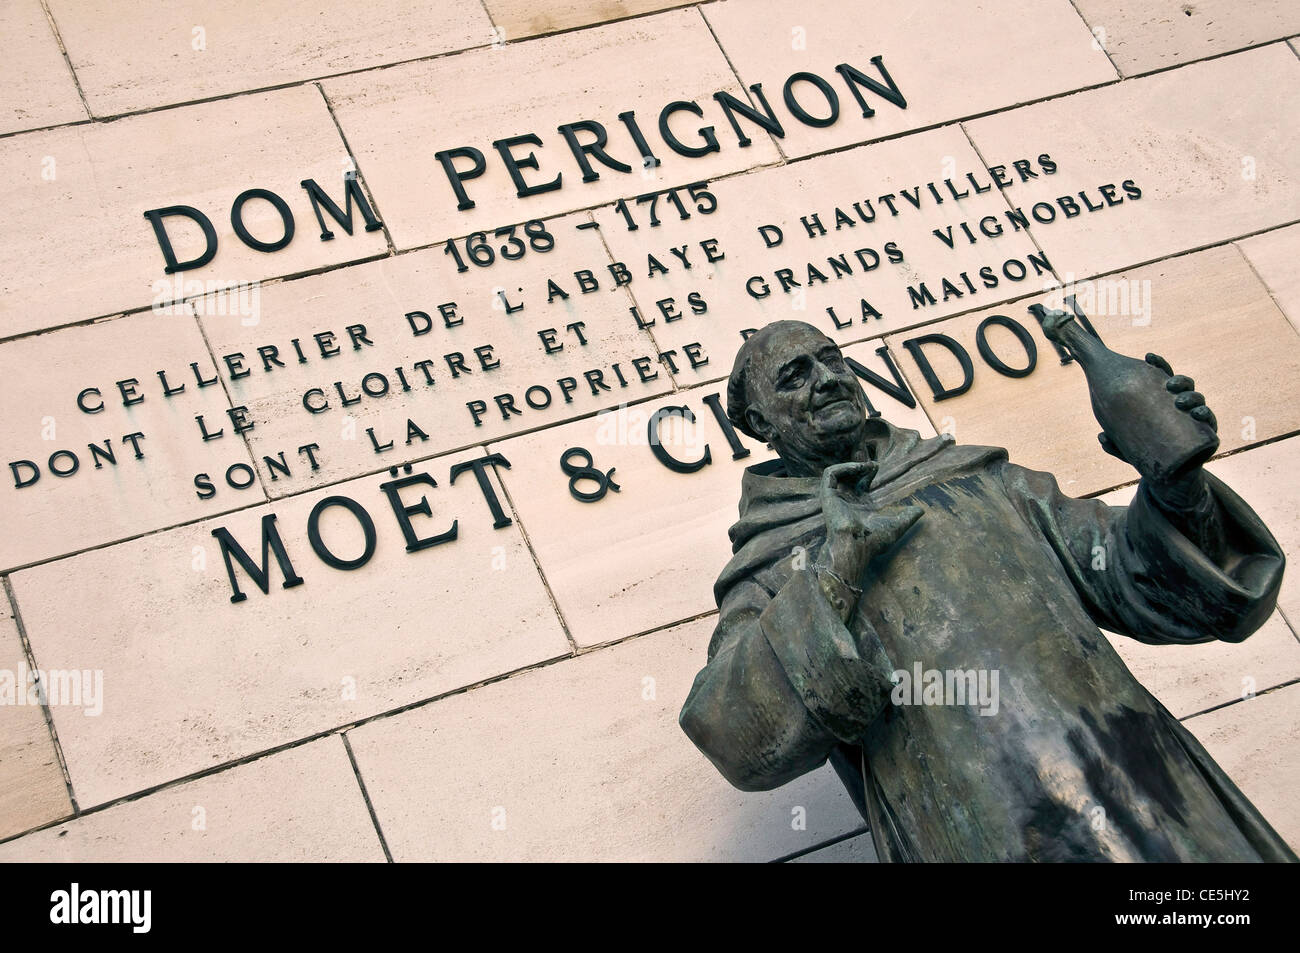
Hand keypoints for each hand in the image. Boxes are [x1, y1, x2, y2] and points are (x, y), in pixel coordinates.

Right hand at [817, 461, 923, 584]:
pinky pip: (829, 474)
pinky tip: (856, 468)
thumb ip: (908, 517)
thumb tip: (921, 511)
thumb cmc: (873, 541)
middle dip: (859, 466)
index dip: (867, 472)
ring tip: (864, 466)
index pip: (860, 483)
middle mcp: (845, 501)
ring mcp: (835, 498)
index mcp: (858, 506)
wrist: (856, 546)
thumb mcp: (896, 525)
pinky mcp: (827, 495)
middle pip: (849, 476)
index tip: (877, 466)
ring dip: (850, 466)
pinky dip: (842, 467)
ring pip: (837, 473)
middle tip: (872, 464)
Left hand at [1098, 353, 1218, 506]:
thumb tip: (1102, 437)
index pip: (1162, 377)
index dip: (1158, 365)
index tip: (1148, 356)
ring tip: (1181, 401)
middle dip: (1179, 380)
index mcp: (1162, 401)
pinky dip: (1206, 415)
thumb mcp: (1128, 450)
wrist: (1169, 478)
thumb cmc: (1148, 455)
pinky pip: (1210, 421)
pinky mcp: (1206, 434)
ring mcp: (1195, 419)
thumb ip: (1115, 445)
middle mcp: (1181, 406)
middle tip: (1169, 385)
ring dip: (1192, 397)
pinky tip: (1199, 414)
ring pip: (1198, 399)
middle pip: (1184, 385)